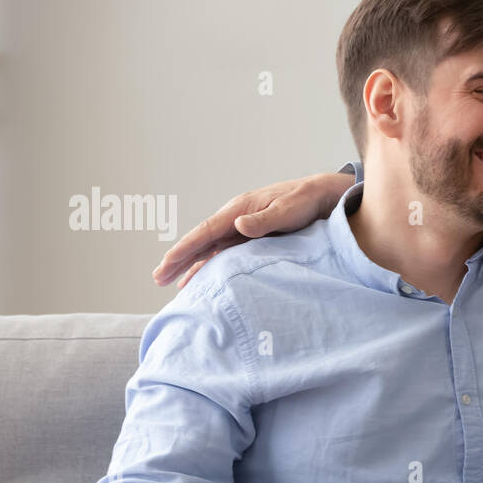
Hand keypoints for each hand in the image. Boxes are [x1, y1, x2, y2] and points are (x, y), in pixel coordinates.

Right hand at [151, 171, 356, 288]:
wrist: (324, 197)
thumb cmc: (307, 200)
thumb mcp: (289, 209)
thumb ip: (265, 219)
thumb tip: (239, 225)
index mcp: (239, 210)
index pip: (205, 232)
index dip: (185, 249)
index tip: (167, 264)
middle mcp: (236, 219)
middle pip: (201, 242)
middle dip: (179, 260)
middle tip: (158, 279)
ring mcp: (242, 229)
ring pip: (210, 250)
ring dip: (192, 266)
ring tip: (173, 285)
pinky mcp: (252, 239)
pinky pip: (225, 254)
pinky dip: (211, 266)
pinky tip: (202, 279)